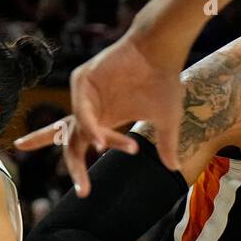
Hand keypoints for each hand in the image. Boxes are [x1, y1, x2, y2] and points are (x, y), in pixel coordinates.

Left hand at [13, 31, 183, 195]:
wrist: (161, 51)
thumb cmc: (163, 82)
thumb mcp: (166, 120)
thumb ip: (165, 144)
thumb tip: (174, 169)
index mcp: (101, 120)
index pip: (75, 142)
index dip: (77, 166)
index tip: (85, 189)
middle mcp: (88, 109)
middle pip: (67, 139)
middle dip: (72, 166)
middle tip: (81, 189)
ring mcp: (83, 95)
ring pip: (77, 128)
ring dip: (93, 141)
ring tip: (103, 148)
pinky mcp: (82, 80)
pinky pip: (81, 110)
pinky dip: (90, 127)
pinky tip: (99, 141)